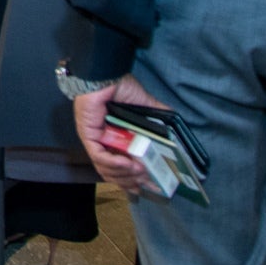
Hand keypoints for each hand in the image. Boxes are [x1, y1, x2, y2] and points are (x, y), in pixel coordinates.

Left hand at [71, 74, 171, 195]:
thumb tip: (177, 129)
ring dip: (125, 175)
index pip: (120, 170)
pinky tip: (128, 164)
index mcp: (115, 140)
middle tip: (147, 181)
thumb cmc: (120, 88)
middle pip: (114, 174)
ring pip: (106, 169)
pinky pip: (99, 156)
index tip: (146, 189)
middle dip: (132, 181)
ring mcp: (94, 141)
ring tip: (141, 172)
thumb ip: (159, 117)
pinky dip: (114, 164)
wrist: (105, 75)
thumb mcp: (145, 106)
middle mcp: (102, 144)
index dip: (132, 182)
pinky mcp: (88, 136)